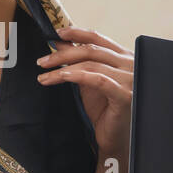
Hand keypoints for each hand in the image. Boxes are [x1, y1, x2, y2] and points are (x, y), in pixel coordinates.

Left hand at [37, 26, 133, 157]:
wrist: (115, 140)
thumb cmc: (105, 111)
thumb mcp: (88, 81)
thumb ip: (78, 62)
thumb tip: (59, 44)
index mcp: (124, 58)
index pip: (99, 39)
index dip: (77, 33)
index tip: (56, 34)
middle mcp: (130, 65)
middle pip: (92, 50)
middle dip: (63, 53)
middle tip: (42, 61)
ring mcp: (130, 79)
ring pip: (91, 64)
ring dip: (63, 68)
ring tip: (45, 75)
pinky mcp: (124, 95)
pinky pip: (98, 80)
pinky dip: (78, 75)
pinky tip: (61, 76)